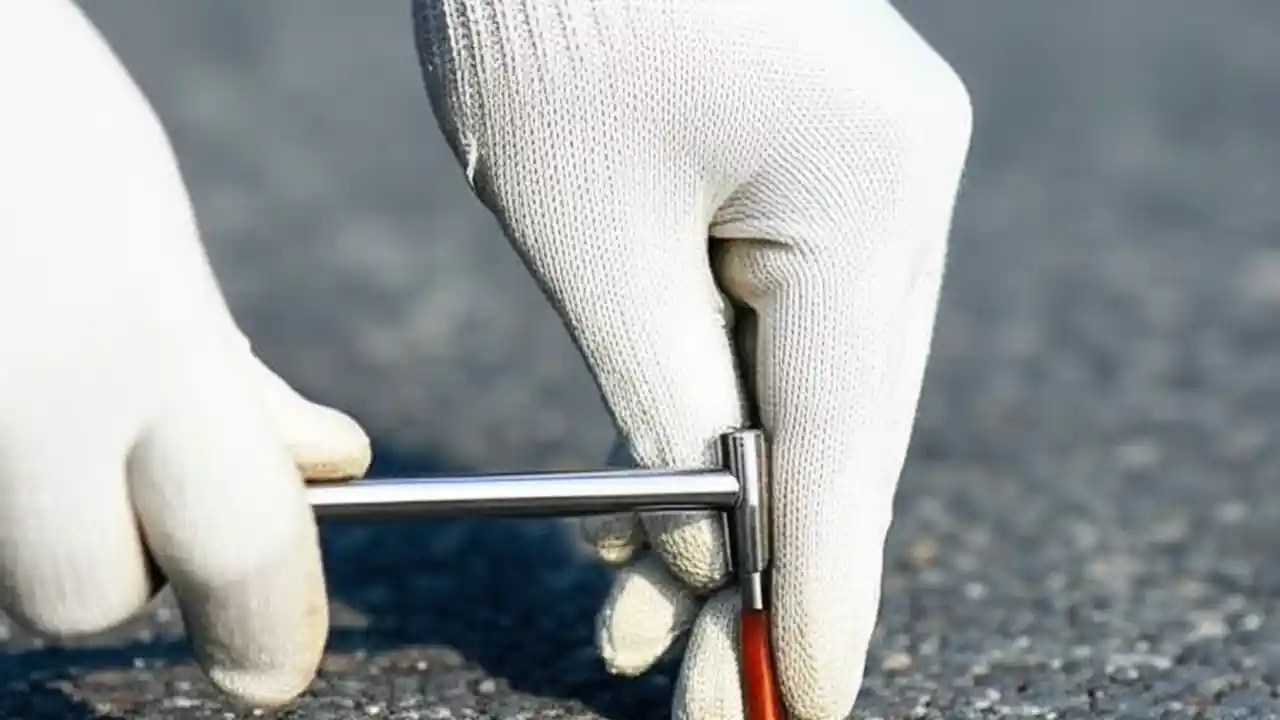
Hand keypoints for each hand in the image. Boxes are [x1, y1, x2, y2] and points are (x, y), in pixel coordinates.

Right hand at [0, 0, 368, 705]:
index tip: (274, 667)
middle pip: (90, 593)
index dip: (268, 626)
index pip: (240, 547)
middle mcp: (17, 404)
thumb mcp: (153, 233)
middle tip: (123, 450)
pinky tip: (4, 378)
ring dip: (39, 515)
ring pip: (2, 570)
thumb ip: (234, 372)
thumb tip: (331, 464)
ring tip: (35, 381)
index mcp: (138, 338)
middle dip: (125, 551)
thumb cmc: (21, 116)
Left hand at [413, 0, 970, 716]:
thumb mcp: (588, 237)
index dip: (819, 589)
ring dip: (737, 494)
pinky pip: (791, 315)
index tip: (795, 700)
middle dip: (767, 564)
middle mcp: (906, 180)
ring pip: (814, 378)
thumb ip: (666, 405)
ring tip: (645, 612)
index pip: (847, 439)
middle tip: (696, 688)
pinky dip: (732, 406)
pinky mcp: (826, 159)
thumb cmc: (547, 11)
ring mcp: (875, 165)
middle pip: (845, 420)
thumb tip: (714, 544)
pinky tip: (671, 488)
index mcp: (867, 189)